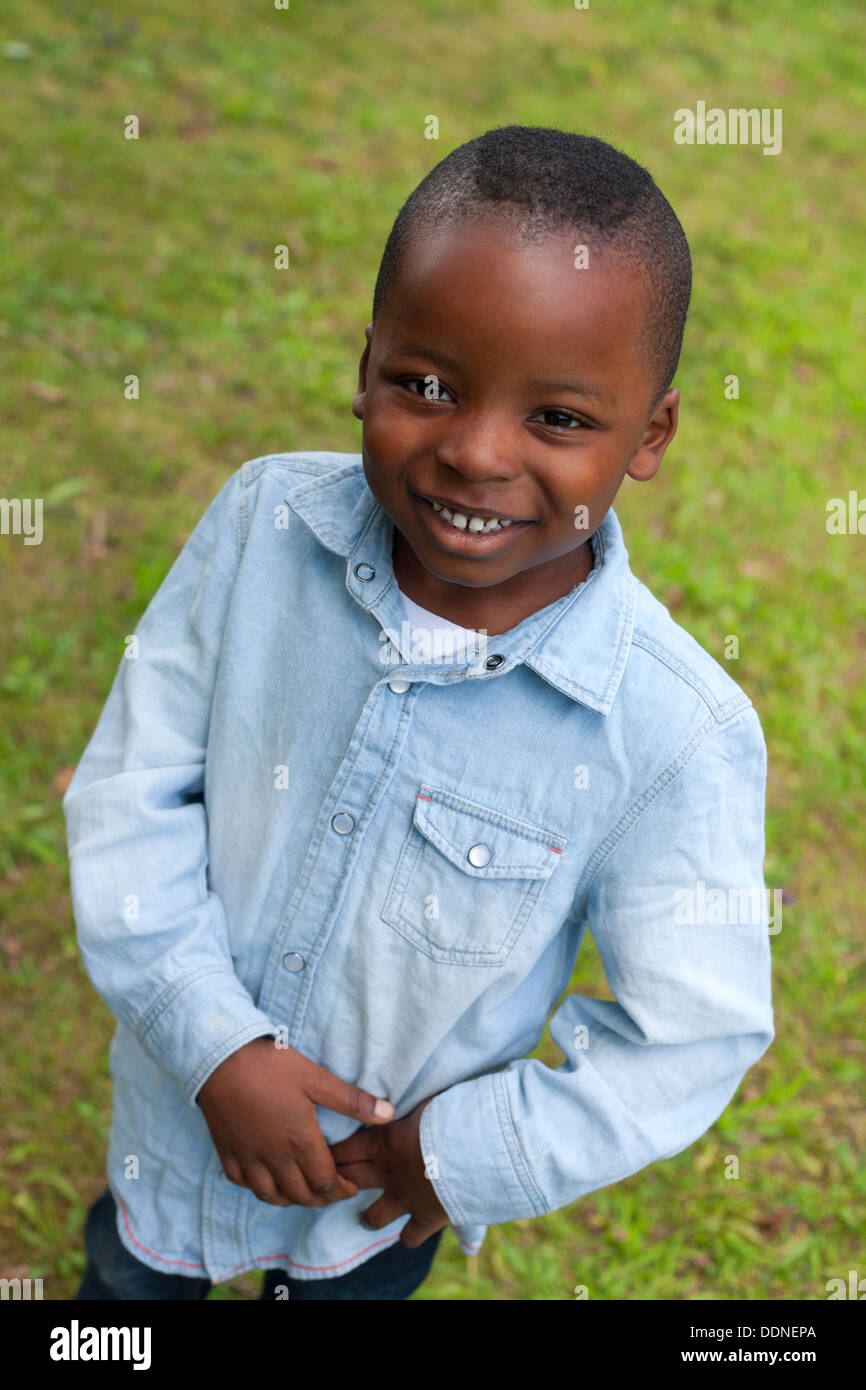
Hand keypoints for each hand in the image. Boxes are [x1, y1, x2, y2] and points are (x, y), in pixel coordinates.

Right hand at [196, 1036, 394, 1207]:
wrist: (220, 1058)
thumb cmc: (271, 1066)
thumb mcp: (316, 1078)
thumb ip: (352, 1101)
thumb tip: (389, 1114)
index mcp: (299, 1142)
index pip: (326, 1182)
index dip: (342, 1190)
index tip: (351, 1187)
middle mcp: (274, 1158)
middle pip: (300, 1195)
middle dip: (321, 1199)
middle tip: (332, 1193)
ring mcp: (248, 1158)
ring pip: (271, 1196)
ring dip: (290, 1199)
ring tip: (303, 1192)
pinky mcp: (227, 1152)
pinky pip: (243, 1184)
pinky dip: (258, 1189)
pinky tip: (265, 1180)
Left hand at [328, 1096, 449, 1247]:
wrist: (474, 1147)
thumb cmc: (450, 1115)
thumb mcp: (424, 1102)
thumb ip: (408, 1106)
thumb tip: (403, 1091)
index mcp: (384, 1142)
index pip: (344, 1149)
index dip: (331, 1153)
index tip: (323, 1154)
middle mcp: (388, 1173)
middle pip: (350, 1179)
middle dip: (338, 1181)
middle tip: (333, 1183)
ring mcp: (405, 1199)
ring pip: (373, 1216)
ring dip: (369, 1217)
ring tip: (366, 1217)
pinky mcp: (426, 1218)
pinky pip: (409, 1236)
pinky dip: (409, 1235)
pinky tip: (409, 1232)